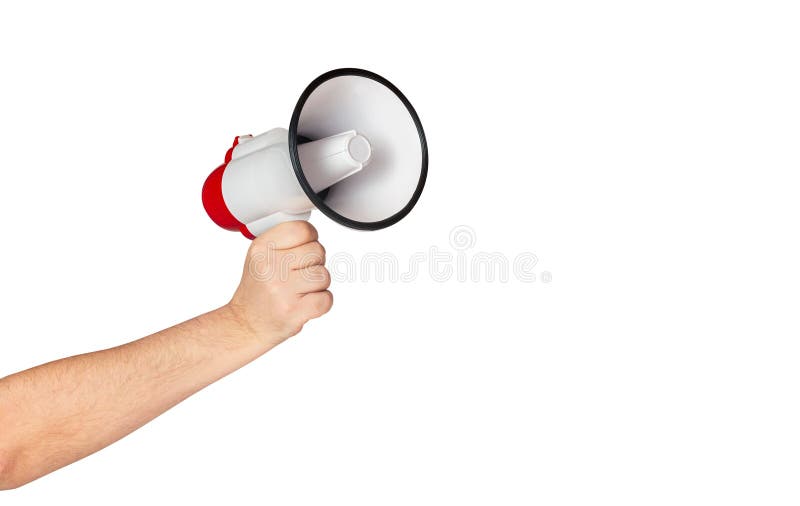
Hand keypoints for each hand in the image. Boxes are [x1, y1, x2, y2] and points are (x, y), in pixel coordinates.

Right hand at [227, 221, 332, 347]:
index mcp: (262, 248)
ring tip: (299, 290)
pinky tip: (305, 303)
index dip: (309, 239)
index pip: (303, 229)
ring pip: (324, 275)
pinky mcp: (294, 311)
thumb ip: (285, 241)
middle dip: (314, 263)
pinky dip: (321, 302)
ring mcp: (282, 290)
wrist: (246, 324)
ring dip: (317, 285)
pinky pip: (327, 298)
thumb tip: (313, 232)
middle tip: (297, 275)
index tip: (301, 251)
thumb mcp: (260, 256)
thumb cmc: (258, 289)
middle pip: (318, 251)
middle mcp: (271, 266)